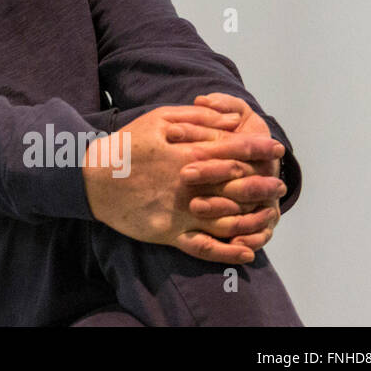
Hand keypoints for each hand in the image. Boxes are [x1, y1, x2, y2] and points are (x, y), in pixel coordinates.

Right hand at [83, 103, 284, 263]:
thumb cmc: (126, 145)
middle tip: (279, 184)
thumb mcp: (158, 119)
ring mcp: (181, 211)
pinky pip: (205, 247)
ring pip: (229, 219)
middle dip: (264, 185)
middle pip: (239, 187)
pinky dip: (229, 252)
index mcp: (189, 154)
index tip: (277, 148)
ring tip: (270, 214)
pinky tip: (247, 252)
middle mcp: (190, 184)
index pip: (235, 150)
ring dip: (254, 218)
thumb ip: (198, 118)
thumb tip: (232, 119)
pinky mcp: (170, 232)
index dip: (260, 148)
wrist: (91, 178)